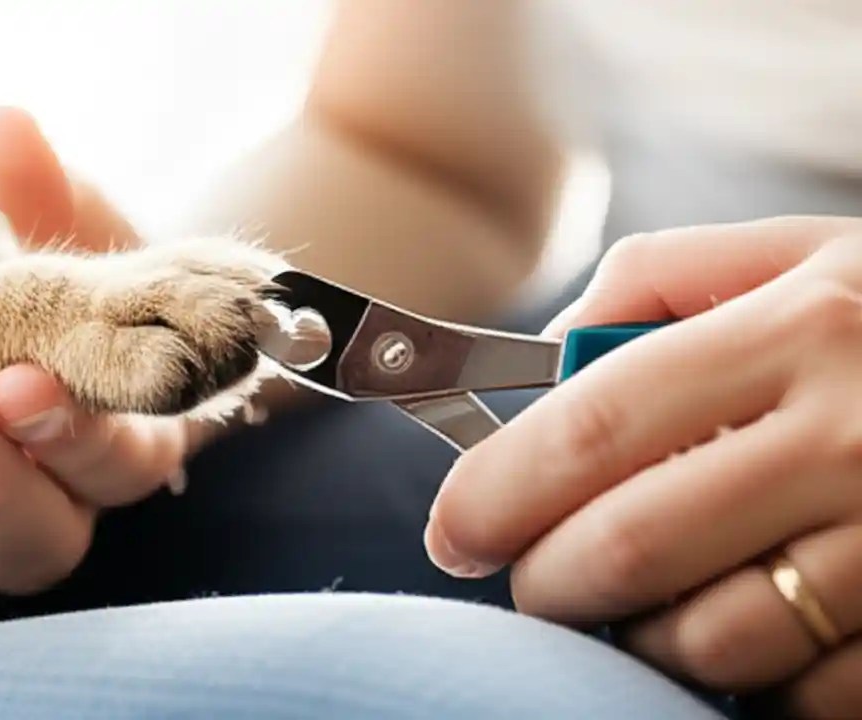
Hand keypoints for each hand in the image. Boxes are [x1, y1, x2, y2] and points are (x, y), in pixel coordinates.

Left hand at [425, 217, 861, 716]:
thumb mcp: (804, 258)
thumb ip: (657, 282)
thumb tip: (541, 362)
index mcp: (802, 328)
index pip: (591, 430)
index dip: (495, 492)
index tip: (453, 530)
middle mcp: (857, 435)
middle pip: (627, 547)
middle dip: (546, 582)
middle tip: (534, 579)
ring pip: (707, 640)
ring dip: (645, 636)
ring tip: (651, 599)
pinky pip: (800, 694)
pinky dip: (749, 679)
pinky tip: (753, 628)